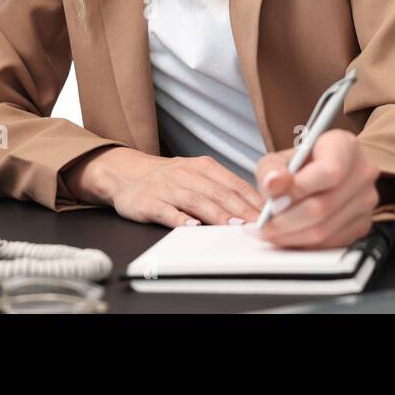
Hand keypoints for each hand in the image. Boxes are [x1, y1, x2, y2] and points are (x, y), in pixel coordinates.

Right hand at [73, 147, 265, 227]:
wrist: (124, 172)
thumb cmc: (168, 178)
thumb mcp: (196, 174)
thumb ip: (221, 187)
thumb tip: (253, 206)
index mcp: (203, 167)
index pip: (234, 183)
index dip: (252, 200)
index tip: (269, 214)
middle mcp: (187, 174)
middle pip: (219, 192)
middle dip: (241, 210)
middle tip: (258, 225)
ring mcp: (167, 188)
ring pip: (197, 201)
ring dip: (217, 214)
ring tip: (232, 226)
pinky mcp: (148, 202)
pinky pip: (166, 211)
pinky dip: (180, 219)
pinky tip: (191, 227)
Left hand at [250, 130, 380, 248]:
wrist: (329, 170)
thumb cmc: (304, 163)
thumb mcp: (281, 158)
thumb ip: (272, 170)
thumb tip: (273, 186)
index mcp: (345, 147)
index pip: (329, 172)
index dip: (298, 190)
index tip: (273, 201)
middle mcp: (363, 172)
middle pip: (323, 207)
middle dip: (285, 222)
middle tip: (263, 227)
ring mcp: (367, 201)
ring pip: (324, 231)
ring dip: (291, 237)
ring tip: (271, 232)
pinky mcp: (363, 225)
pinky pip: (330, 244)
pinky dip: (304, 245)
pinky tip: (289, 236)